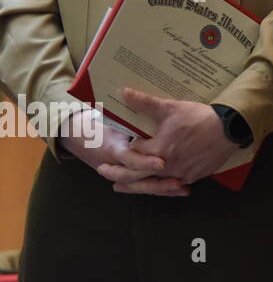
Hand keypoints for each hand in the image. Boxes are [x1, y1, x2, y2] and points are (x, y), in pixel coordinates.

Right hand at [58, 109, 189, 197]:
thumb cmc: (100, 123)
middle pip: (139, 180)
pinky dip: (165, 189)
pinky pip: (150, 187)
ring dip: (164, 189)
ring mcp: (126, 174)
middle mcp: (120, 166)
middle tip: (178, 181)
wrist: (79, 136)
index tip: (162, 163)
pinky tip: (183, 190)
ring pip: (145, 187)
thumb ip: (126, 110)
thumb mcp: (111, 117)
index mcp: (115, 150)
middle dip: (158, 184)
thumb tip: (127, 91)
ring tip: (184, 187)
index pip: (130, 160)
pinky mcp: (134, 178)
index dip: (145, 163)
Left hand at [105, 88, 238, 185]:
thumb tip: (123, 92)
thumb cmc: (199, 118)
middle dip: (118, 173)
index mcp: (157, 150)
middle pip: (135, 175)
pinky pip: (174, 183)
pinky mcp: (194, 177)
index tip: (130, 139)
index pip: (133, 151)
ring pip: (154, 183)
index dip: (131, 144)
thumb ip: (144, 102)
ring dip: (137, 184)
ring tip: (123, 185)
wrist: (230, 129)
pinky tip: (161, 180)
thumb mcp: (170, 107)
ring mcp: (181, 174)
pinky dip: (164, 183)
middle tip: (103, 171)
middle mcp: (166, 166)